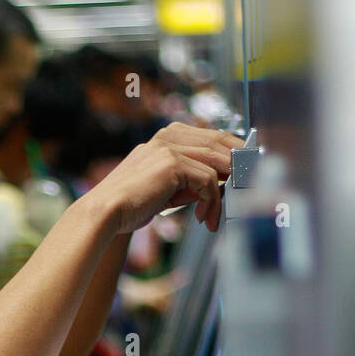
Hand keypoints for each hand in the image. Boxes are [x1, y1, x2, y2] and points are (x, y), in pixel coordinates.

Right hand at [93, 124, 242, 235]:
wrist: (106, 211)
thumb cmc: (130, 204)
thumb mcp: (166, 188)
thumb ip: (189, 181)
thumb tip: (218, 184)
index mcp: (166, 137)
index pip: (210, 137)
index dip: (231, 151)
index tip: (243, 169)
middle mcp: (169, 136)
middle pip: (219, 142)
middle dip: (238, 164)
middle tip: (247, 186)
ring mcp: (170, 147)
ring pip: (216, 162)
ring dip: (224, 192)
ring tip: (218, 213)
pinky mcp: (173, 163)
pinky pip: (207, 181)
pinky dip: (211, 202)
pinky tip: (203, 219)